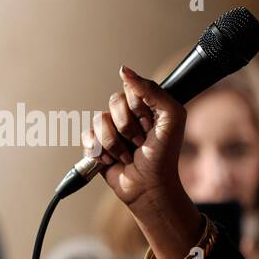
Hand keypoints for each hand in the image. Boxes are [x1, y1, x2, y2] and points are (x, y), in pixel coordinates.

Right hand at [84, 66, 202, 258]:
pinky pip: (87, 135)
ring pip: (100, 120)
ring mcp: (111, 129)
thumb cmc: (164, 155)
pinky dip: (100, 151)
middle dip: (127, 126)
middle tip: (140, 142)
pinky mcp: (97, 145)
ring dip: (115, 143)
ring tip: (128, 155)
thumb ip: (152, 90)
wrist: (149, 188)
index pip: (131, 88)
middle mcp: (128, 114)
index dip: (139, 107)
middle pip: (114, 101)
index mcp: (147, 104)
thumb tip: (124, 70)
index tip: (151, 124)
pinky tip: (112, 161)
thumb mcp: (171, 117)